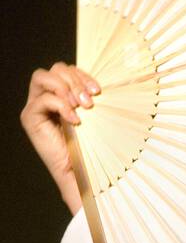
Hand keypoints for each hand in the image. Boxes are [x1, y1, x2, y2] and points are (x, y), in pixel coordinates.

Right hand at [20, 62, 100, 214]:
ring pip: (43, 77)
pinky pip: (43, 99)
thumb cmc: (89, 147)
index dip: (81, 75)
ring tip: (81, 107)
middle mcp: (44, 97)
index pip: (65, 70)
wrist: (80, 173)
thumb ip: (87, 97)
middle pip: (54, 69)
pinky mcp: (30, 118)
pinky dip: (61, 106)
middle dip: (75, 80)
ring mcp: (35, 106)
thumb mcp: (91, 116)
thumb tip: (97, 84)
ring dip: (66, 88)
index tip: (98, 90)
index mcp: (59, 94)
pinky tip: (75, 121)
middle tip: (89, 101)